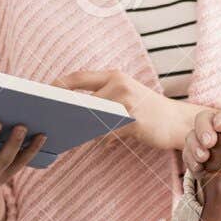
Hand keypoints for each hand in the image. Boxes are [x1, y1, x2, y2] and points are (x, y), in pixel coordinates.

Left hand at [56, 69, 195, 150]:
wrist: (177, 122)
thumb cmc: (147, 110)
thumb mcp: (126, 94)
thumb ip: (104, 96)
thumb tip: (75, 108)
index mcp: (115, 76)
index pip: (79, 77)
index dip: (59, 84)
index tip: (42, 93)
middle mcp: (120, 85)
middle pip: (82, 97)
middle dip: (66, 109)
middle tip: (49, 118)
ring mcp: (126, 103)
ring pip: (93, 117)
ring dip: (81, 126)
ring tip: (69, 132)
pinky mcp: (133, 121)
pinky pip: (107, 133)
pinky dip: (101, 139)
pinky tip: (100, 144)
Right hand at [183, 108, 220, 186]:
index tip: (220, 126)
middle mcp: (216, 126)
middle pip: (204, 119)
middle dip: (204, 130)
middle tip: (209, 144)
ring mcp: (202, 137)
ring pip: (192, 134)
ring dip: (195, 146)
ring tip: (203, 159)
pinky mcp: (193, 150)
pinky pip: (186, 151)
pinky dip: (189, 159)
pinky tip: (197, 168)